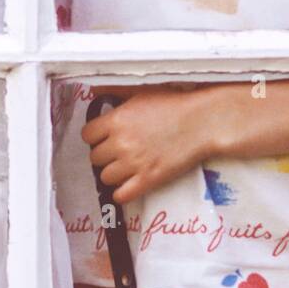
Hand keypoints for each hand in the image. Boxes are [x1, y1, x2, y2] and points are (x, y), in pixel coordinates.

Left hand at [81, 83, 209, 203]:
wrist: (202, 122)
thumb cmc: (174, 104)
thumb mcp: (141, 93)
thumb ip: (116, 92)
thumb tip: (96, 92)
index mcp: (116, 120)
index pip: (87, 135)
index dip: (95, 136)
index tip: (105, 137)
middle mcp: (120, 143)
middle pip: (95, 157)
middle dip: (105, 155)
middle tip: (119, 151)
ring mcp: (133, 163)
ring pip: (105, 177)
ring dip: (113, 173)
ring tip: (126, 167)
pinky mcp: (148, 179)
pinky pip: (121, 195)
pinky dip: (122, 192)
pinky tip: (129, 185)